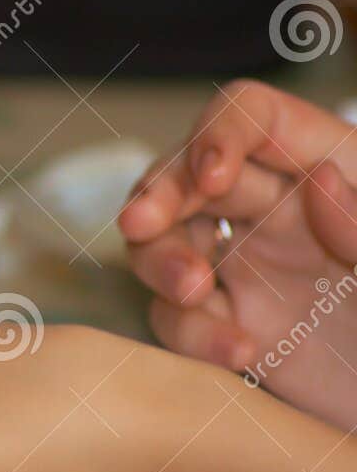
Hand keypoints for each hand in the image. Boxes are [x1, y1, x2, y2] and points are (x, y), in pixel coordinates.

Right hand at [119, 79, 356, 428]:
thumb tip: (317, 181)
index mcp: (331, 165)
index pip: (254, 117)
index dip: (221, 133)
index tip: (213, 177)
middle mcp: (276, 206)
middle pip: (187, 173)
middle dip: (157, 193)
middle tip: (139, 225)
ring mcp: (247, 264)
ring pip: (162, 240)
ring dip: (158, 260)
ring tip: (190, 292)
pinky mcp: (229, 322)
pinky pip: (177, 317)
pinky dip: (192, 334)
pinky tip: (239, 354)